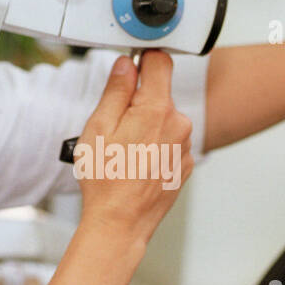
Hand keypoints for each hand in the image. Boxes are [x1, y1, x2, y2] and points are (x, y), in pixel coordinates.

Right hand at [75, 50, 194, 247]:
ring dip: (147, 127)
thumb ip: (116, 90)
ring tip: (125, 152)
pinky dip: (155, 147)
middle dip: (138, 103)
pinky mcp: (185, 164)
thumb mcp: (99, 127)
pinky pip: (170, 143)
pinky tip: (137, 164)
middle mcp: (179, 124)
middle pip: (160, 95)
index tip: (130, 70)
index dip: (142, 61)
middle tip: (116, 128)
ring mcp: (185, 147)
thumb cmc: (107, 181)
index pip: (160, 62)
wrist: (121, 222)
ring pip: (165, 120)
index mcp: (156, 110)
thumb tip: (126, 65)